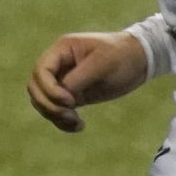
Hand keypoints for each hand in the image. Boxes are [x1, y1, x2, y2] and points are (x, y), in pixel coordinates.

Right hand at [27, 31, 150, 132]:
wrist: (140, 60)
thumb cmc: (122, 55)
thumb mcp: (102, 63)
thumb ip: (78, 78)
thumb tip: (62, 95)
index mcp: (62, 50)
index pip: (40, 71)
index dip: (49, 89)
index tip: (70, 101)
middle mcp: (59, 64)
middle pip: (36, 87)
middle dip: (48, 104)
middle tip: (70, 115)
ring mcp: (64, 80)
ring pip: (43, 101)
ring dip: (54, 115)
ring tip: (76, 122)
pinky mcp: (72, 95)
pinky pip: (56, 110)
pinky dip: (62, 122)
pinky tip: (79, 126)